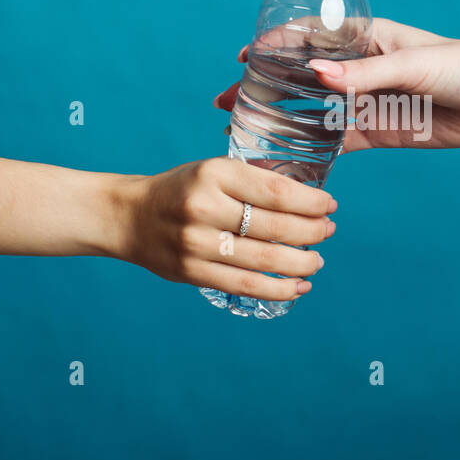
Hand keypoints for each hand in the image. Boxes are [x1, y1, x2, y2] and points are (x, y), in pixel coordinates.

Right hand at [112, 158, 335, 300]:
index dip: (311, 202)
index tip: (330, 206)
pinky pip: (245, 285)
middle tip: (328, 232)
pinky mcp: (192, 272)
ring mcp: (197, 242)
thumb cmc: (182, 191)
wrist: (129, 216)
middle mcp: (205, 206)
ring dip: (301, 263)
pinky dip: (278, 289)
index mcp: (215, 173)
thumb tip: (308, 200)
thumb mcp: (214, 170)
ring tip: (317, 261)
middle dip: (312, 232)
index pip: (277, 191)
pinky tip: (298, 286)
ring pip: (265, 260)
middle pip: (276, 227)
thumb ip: (253, 182)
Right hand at [214, 18, 459, 151]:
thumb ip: (363, 73)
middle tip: (228, 100)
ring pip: (311, 111)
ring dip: (279, 118)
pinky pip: (335, 142)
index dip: (274, 45)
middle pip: (301, 76)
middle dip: (264, 86)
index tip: (244, 58)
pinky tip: (280, 157)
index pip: (310, 35)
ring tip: (243, 128)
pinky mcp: (376, 132)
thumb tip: (314, 73)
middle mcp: (360, 69)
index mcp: (367, 38)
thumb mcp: (412, 65)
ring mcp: (365, 101)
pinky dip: (309, 150)